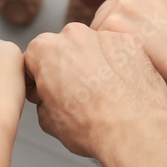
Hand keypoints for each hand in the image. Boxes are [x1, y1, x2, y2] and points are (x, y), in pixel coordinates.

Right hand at [24, 23, 166, 157]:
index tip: (45, 92)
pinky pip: (117, 51)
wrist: (134, 131)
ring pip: (91, 48)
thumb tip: (50, 98)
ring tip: (102, 93)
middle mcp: (72, 34)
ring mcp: (103, 35)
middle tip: (76, 94)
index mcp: (43, 49)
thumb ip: (43, 98)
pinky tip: (121, 88)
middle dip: (66, 67)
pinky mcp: (130, 42)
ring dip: (92, 64)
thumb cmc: (90, 127)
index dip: (37, 79)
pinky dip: (117, 65)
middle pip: (63, 48)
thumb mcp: (47, 120)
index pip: (32, 59)